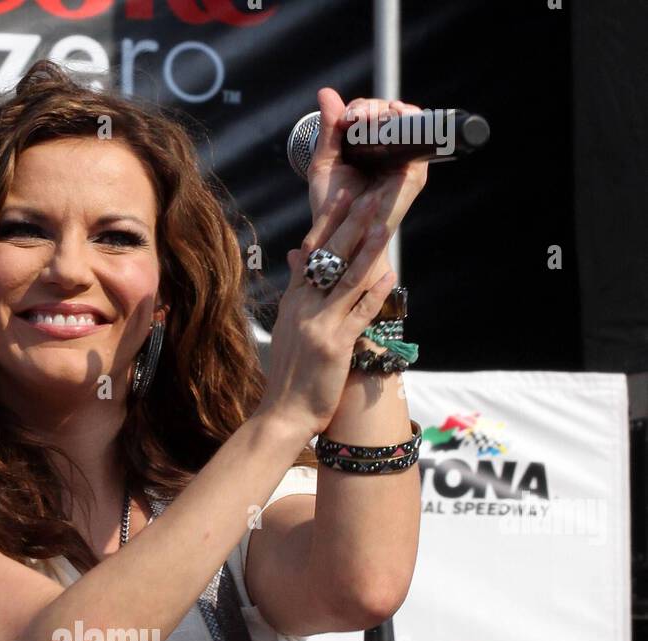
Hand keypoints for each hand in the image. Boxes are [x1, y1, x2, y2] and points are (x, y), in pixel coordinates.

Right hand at [256, 190, 396, 433]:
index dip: (329, 221)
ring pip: (346, 280)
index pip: (311, 251)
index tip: (345, 195)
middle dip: (351, 225)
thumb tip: (297, 256)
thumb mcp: (289, 326)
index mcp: (293, 300)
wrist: (282, 413)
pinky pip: (359, 313)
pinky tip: (390, 274)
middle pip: (329, 257)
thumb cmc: (289, 374)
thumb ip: (297, 290)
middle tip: (370, 197)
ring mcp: (319, 325)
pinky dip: (376, 293)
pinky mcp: (335, 345)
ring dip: (367, 251)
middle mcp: (303, 307)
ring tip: (384, 225)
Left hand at [306, 88, 428, 284]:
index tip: (347, 117)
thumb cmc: (332, 209)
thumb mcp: (325, 163)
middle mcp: (390, 154)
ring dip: (389, 112)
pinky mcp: (414, 174)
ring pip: (405, 121)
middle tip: (355, 117)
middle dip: (373, 108)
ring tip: (368, 117)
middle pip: (390, 114)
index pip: (372, 115)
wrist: (340, 240)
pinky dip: (410, 124)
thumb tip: (326, 92)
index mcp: (370, 150)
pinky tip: (396, 117)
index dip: (362, 109)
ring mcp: (404, 162)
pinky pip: (420, 141)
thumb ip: (329, 129)